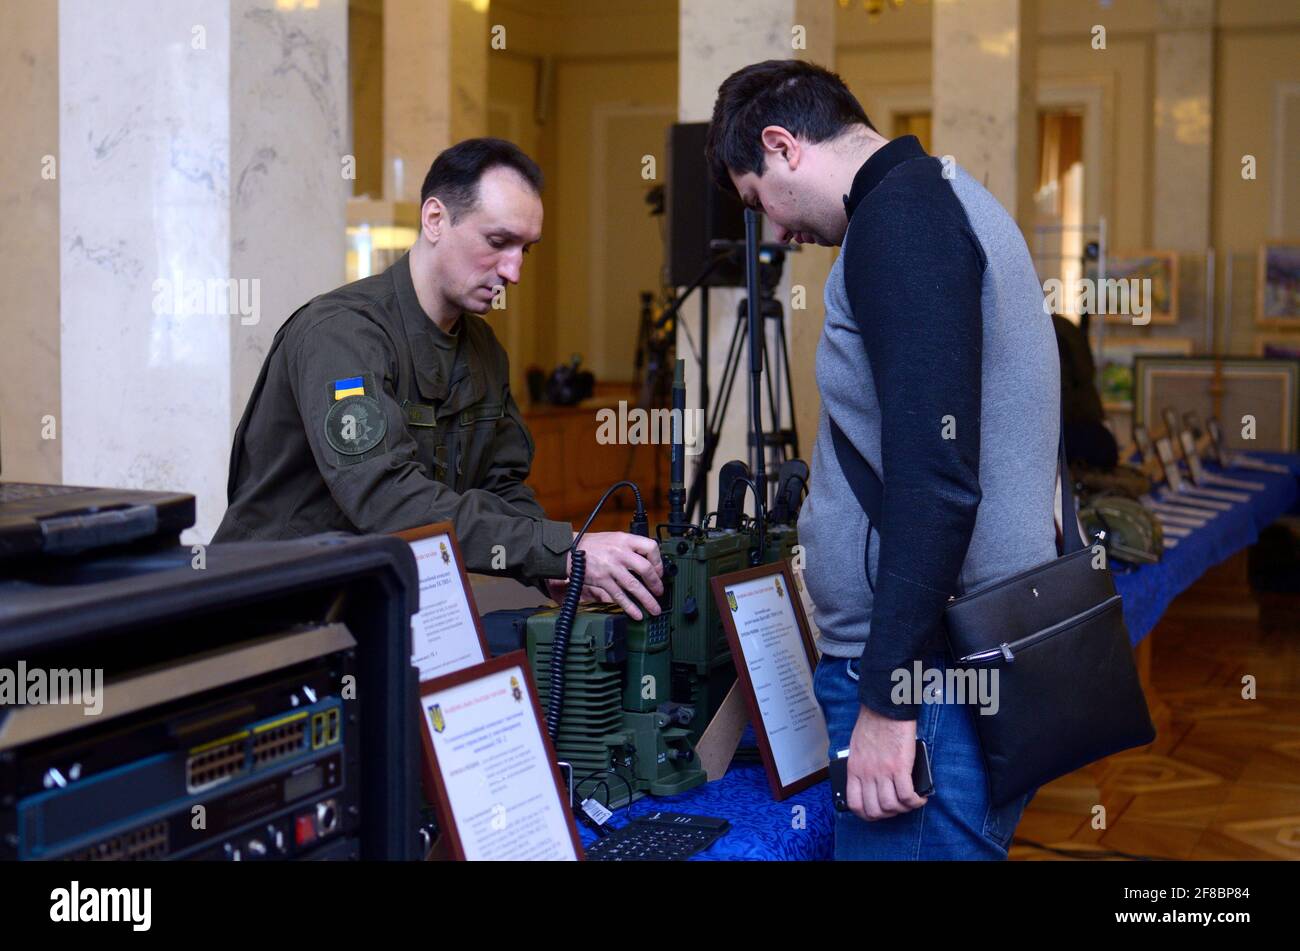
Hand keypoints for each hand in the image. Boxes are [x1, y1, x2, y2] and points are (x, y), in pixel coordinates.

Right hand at [554, 531, 662, 620]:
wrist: (571, 550)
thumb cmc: (593, 545)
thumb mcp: (615, 538)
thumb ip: (630, 547)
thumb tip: (648, 561)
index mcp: (625, 540)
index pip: (650, 547)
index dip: (658, 561)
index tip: (659, 571)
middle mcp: (620, 553)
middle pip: (645, 569)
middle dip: (656, 583)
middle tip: (660, 591)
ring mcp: (611, 568)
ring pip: (634, 586)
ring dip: (647, 599)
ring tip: (655, 609)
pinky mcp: (602, 580)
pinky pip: (619, 596)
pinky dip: (629, 607)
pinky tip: (637, 614)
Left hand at [844, 704, 928, 821]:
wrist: (885, 708)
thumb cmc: (873, 724)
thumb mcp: (857, 748)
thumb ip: (862, 767)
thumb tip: (871, 783)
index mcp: (854, 769)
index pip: (855, 804)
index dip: (868, 814)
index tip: (878, 812)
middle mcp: (867, 774)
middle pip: (875, 810)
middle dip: (888, 814)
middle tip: (897, 808)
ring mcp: (883, 772)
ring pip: (892, 806)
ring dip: (904, 809)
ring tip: (911, 802)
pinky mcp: (900, 767)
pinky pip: (907, 795)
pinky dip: (915, 801)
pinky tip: (920, 797)